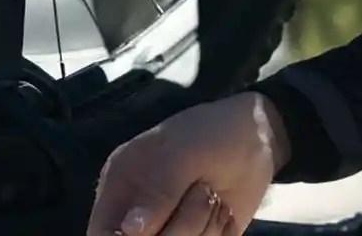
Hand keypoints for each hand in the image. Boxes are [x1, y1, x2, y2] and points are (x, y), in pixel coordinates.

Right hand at [86, 92, 291, 235]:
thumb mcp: (184, 153)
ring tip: (211, 195)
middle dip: (177, 229)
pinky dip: (216, 234)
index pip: (101, 230)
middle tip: (200, 192)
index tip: (149, 232)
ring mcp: (170, 228)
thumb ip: (159, 191)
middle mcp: (140, 213)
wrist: (260, 139)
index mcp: (122, 184)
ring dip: (201, 228)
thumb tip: (131, 229)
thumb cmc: (211, 134)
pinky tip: (223, 211)